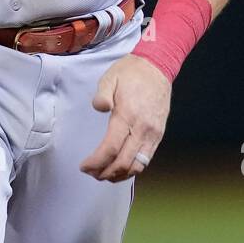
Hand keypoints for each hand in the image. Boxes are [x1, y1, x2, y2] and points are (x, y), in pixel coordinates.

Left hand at [80, 55, 170, 181]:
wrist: (157, 67)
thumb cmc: (131, 73)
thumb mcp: (110, 78)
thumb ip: (102, 95)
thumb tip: (99, 108)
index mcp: (127, 115)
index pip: (111, 148)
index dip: (96, 162)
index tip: (84, 166)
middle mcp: (142, 128)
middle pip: (124, 162)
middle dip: (105, 173)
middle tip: (91, 173)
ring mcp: (153, 133)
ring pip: (138, 166)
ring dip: (120, 175)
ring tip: (105, 175)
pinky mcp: (159, 135)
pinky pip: (147, 159)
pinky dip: (133, 169)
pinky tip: (121, 169)